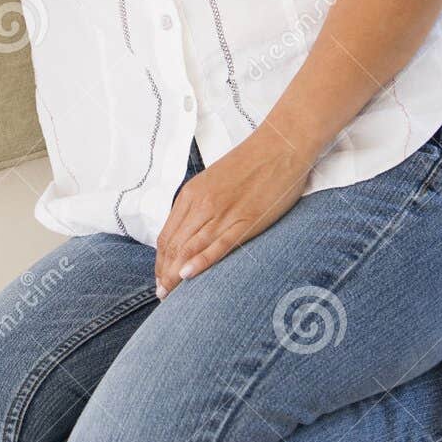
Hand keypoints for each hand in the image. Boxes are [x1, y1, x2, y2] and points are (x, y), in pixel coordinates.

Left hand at [154, 128, 311, 296]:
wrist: (280, 145)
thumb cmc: (251, 162)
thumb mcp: (214, 181)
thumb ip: (199, 204)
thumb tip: (189, 230)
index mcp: (192, 193)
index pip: (167, 235)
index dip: (160, 261)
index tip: (160, 277)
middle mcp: (202, 203)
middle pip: (174, 245)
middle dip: (164, 273)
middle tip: (163, 293)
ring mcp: (223, 212)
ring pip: (190, 248)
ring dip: (176, 274)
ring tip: (171, 295)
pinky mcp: (246, 220)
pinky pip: (218, 244)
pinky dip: (201, 262)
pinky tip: (189, 276)